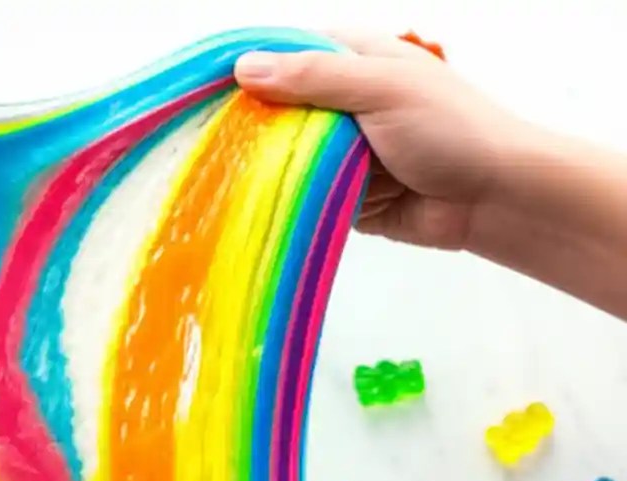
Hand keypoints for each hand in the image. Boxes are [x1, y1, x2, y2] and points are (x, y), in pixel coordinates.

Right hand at [233, 32, 530, 248]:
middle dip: (250, 126)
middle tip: (205, 141)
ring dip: (268, 169)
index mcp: (355, 61)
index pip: (285, 53)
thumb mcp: (382, 88)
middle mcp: (345, 103)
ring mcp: (345, 150)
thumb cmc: (453, 129)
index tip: (200, 88)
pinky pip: (303, 194)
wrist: (499, 199)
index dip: (246, 67)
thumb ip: (314, 78)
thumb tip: (244, 68)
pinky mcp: (346, 194)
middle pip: (278, 109)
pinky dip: (290, 200)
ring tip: (226, 179)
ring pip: (285, 156)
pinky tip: (261, 206)